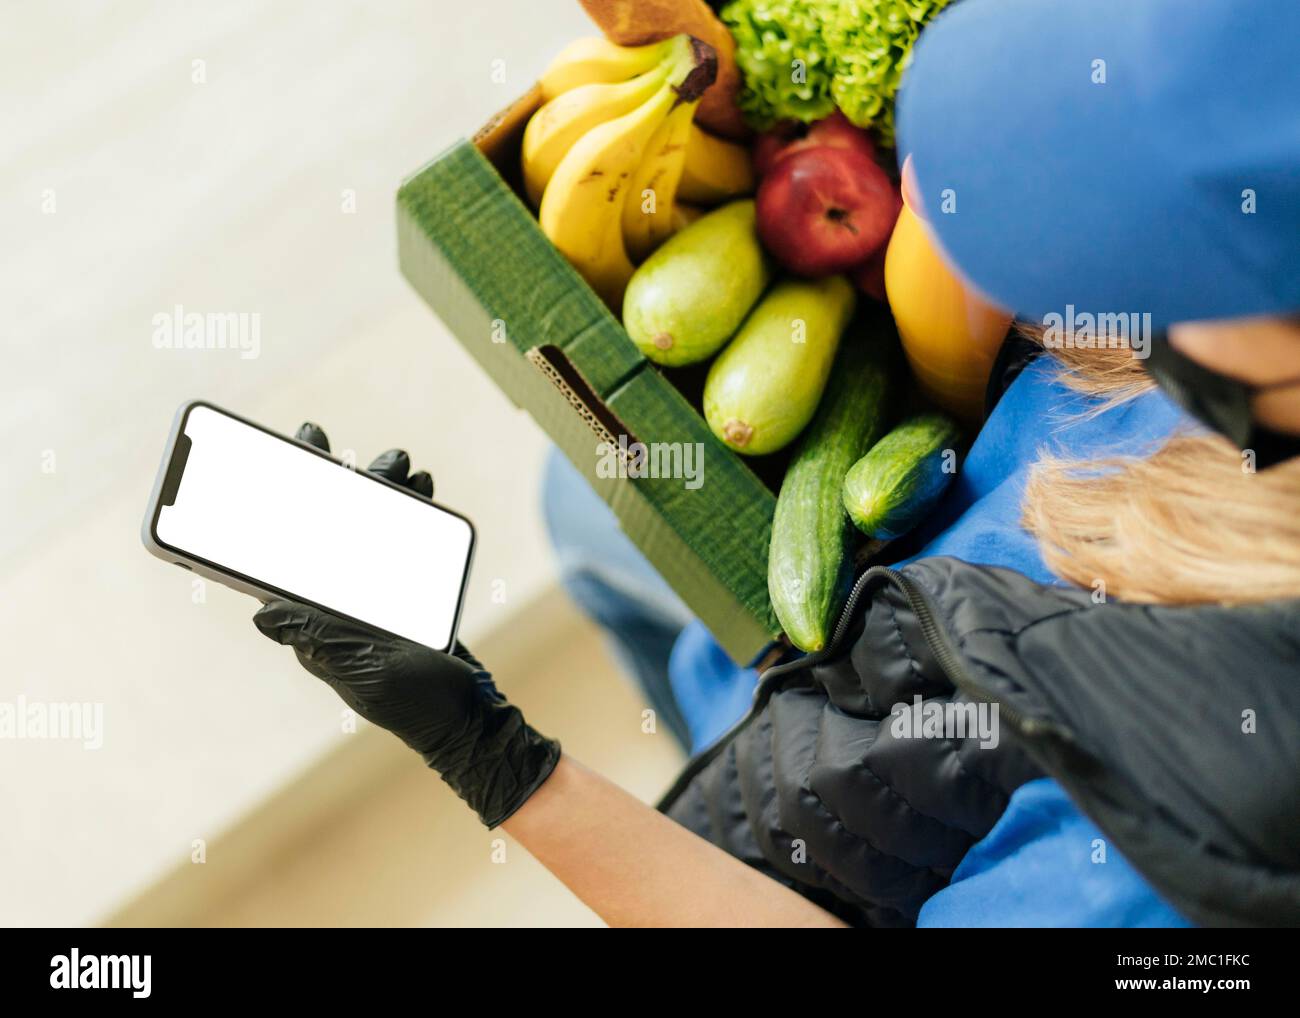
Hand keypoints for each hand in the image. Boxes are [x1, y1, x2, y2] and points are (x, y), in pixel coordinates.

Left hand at [252, 423, 559, 827]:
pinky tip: (420, 487)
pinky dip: (410, 511)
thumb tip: (262, 612)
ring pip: (365, 527)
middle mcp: (338, 602)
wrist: (470, 720)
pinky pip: (403, 541)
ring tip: (396, 464)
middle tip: (318, 438)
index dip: (272, 507)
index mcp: (317, 620)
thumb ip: (323, 638)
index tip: (268, 464)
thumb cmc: (415, 703)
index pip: (283, 555)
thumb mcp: (366, 669)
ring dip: (376, 490)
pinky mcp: (407, 591)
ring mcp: (372, 595)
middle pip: (321, 528)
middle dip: (324, 481)